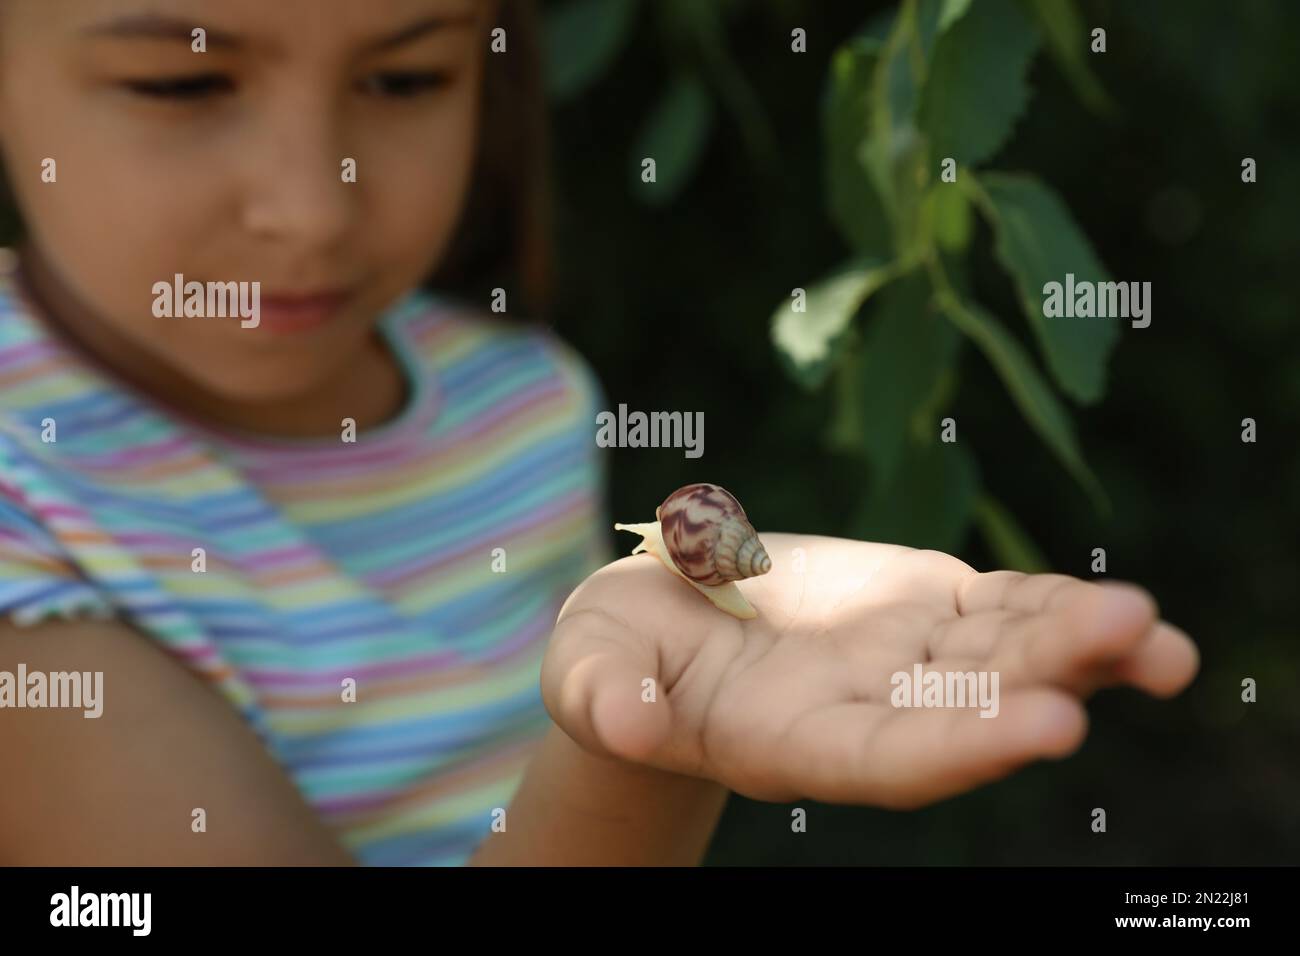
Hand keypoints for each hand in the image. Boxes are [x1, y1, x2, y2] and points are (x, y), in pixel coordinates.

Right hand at [541, 534, 1197, 808]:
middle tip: (1136, 643)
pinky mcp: (923, 608)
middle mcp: (863, 712)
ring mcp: (901, 660)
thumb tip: (623, 724)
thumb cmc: (616, 657)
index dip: (959, 746)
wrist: (662, 629)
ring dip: (1082, 649)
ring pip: (1003, 660)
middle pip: (967, 708)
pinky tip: (1134, 621)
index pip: (882, 758)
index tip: (1047, 727)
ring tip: (1156, 635)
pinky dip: (1062, 615)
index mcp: (786, 740)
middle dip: (1048, 680)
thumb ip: (605, 699)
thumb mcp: (591, 670)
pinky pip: (1002, 612)